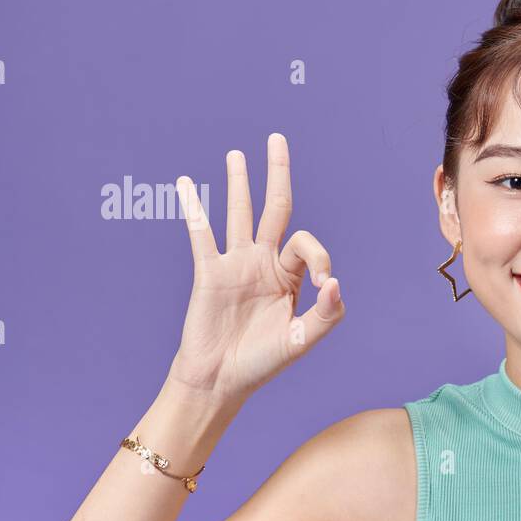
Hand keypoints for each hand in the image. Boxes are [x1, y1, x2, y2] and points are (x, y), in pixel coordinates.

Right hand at [167, 133, 344, 404]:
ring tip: (237, 154)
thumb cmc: (262, 362)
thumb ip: (326, 314)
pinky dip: (192, 208)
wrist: (221, 381)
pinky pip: (200, 234)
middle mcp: (263, 263)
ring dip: (238, 182)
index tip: (324, 283)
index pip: (307, 245)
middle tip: (277, 139)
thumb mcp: (302, 341)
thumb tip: (336, 282)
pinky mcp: (208, 272)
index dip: (320, 255)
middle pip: (274, 208)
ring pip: (238, 213)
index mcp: (290, 277)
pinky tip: (185, 183)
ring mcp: (235, 264)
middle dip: (277, 173)